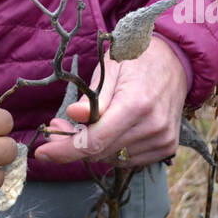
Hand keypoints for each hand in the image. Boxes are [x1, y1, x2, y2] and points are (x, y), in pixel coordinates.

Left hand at [34, 36, 188, 167]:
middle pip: (101, 151)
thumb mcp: (110, 67)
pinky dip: (112, 148)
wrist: (176, 62)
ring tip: (82, 124)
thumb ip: (93, 97)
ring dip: (93, 147)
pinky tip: (107, 130)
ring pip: (113, 157)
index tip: (41, 153)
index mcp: (136, 104)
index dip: (65, 150)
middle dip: (73, 145)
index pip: (95, 140)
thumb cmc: (137, 59)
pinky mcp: (167, 147)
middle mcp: (153, 126)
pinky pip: (129, 159)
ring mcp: (163, 140)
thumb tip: (73, 116)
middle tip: (56, 128)